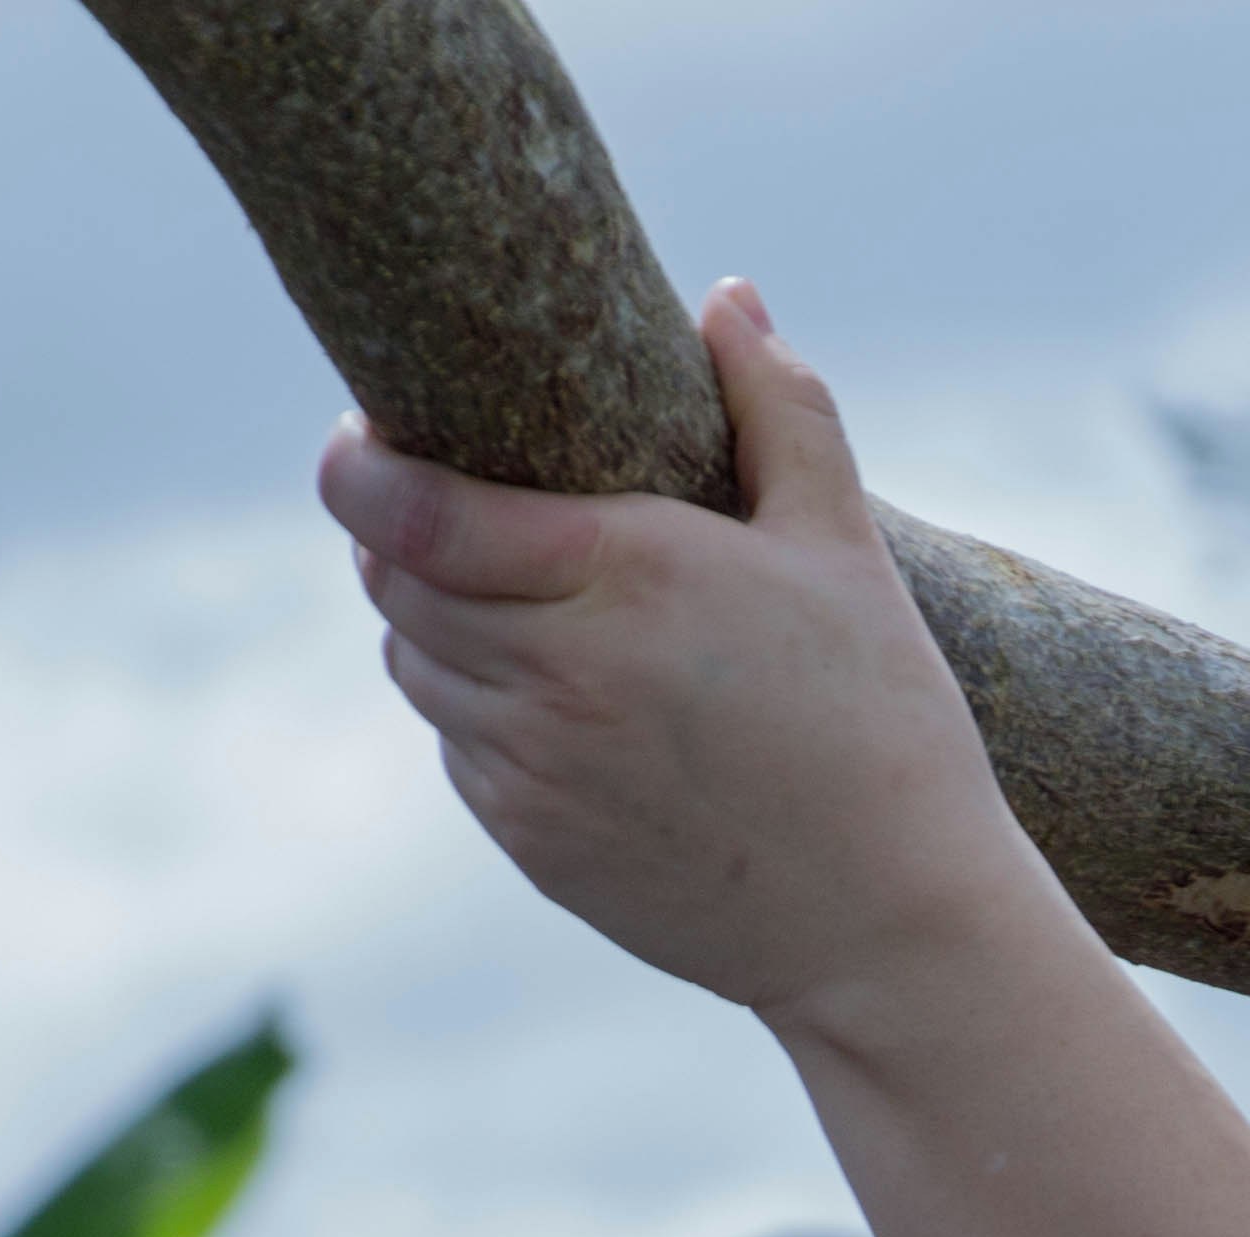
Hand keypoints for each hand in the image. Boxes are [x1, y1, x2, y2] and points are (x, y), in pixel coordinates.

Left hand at [318, 283, 1059, 1034]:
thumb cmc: (882, 722)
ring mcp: (534, 768)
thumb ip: (782, 408)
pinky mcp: (535, 843)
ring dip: (433, 621)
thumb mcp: (845, 549)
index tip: (357, 440)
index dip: (358, 469)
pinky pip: (460, 751)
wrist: (892, 925)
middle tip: (436, 503)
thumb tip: (727, 297)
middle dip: (395, 534)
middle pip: (396, 582)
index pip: (414, 511)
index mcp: (620, 573)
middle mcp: (554, 673)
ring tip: (497, 596)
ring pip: (418, 667)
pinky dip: (477, 710)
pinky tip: (551, 698)